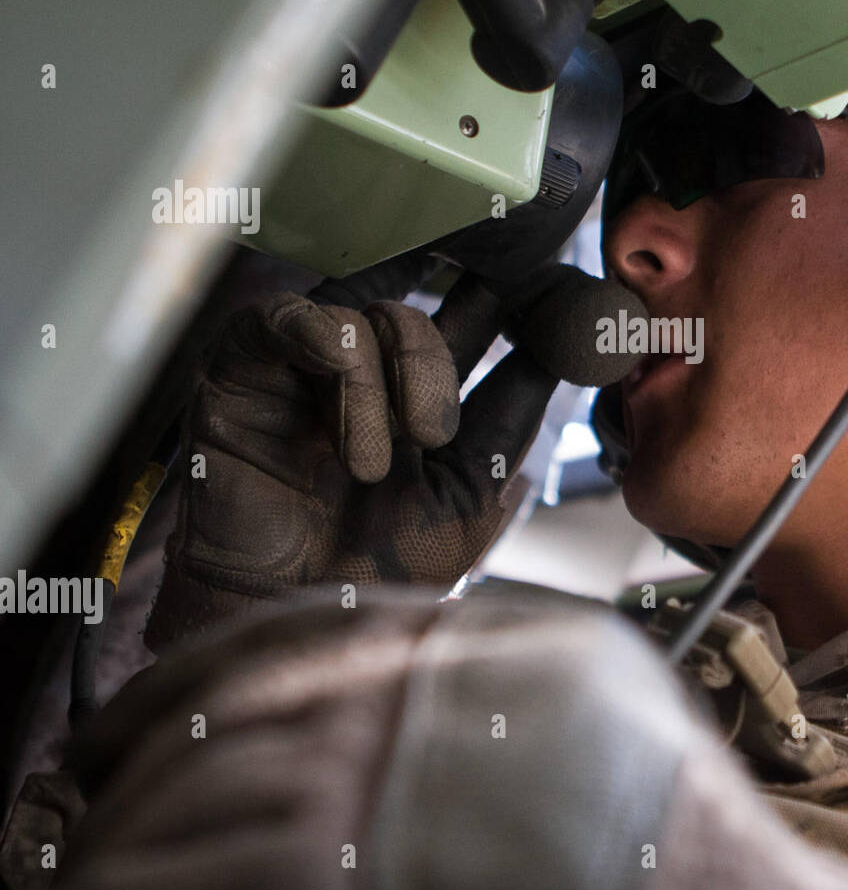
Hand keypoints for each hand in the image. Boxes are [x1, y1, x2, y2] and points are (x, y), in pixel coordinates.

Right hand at [146, 272, 556, 648]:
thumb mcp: (471, 489)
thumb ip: (510, 414)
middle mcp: (366, 373)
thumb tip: (564, 345)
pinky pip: (285, 316)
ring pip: (363, 313)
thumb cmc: (380, 566)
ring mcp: (303, 367)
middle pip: (415, 310)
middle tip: (435, 429)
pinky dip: (319, 334)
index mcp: (420, 395)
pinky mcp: (241, 371)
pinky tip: (335, 365)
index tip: (543, 272)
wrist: (294, 617)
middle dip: (439, 351)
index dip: (502, 293)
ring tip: (371, 466)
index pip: (466, 317)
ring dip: (382, 383)